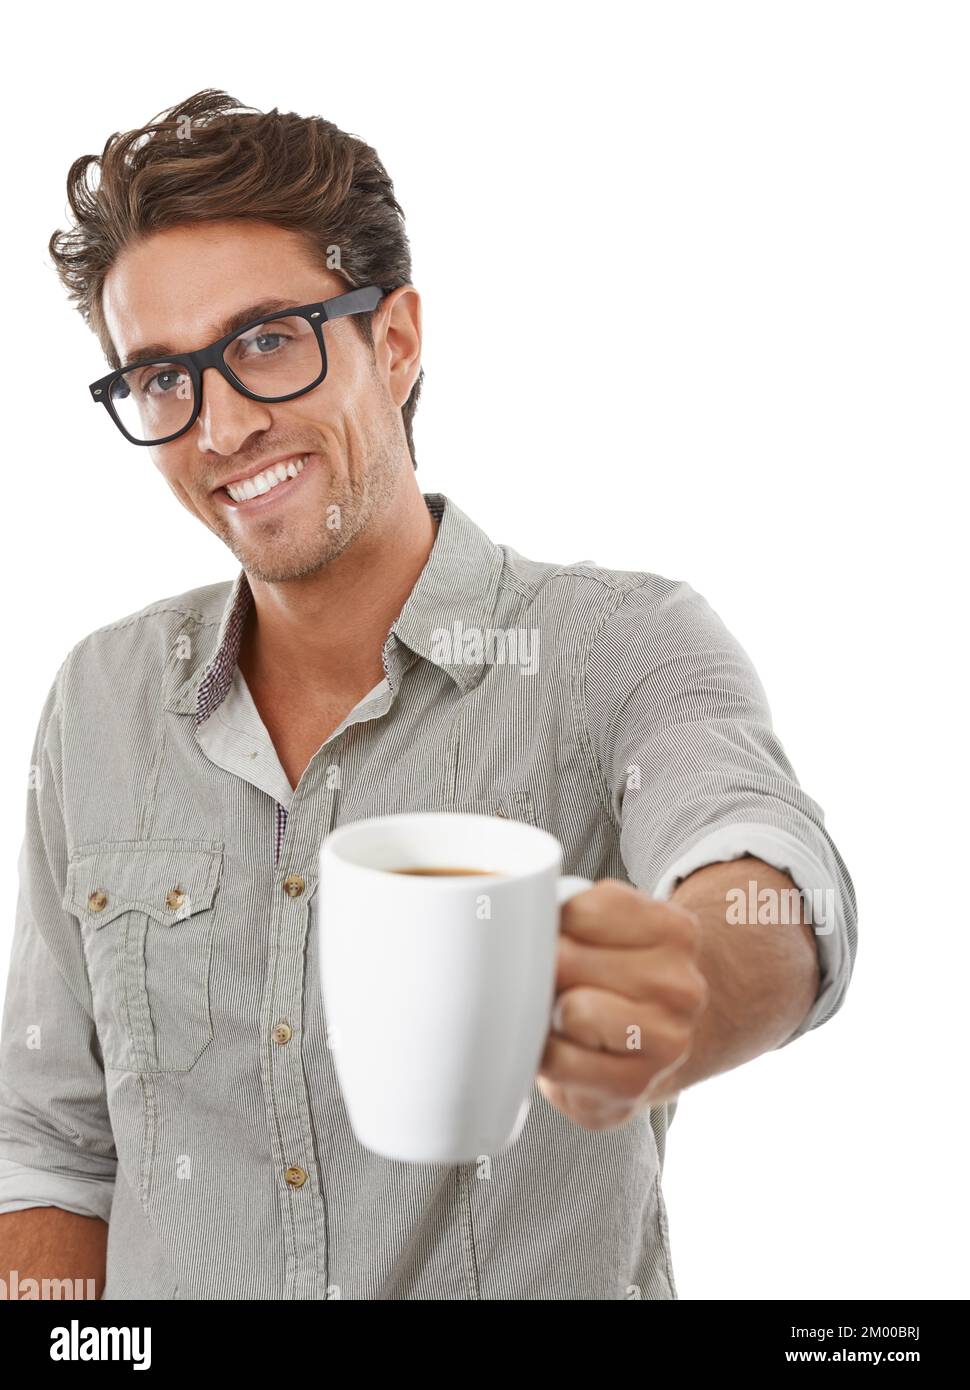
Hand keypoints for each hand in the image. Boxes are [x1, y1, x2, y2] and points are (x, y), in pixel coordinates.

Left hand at [536, 879, 708, 1130]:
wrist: (652, 1044)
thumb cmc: (617, 978)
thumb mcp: (608, 926)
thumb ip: (571, 911)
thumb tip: (512, 926)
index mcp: (675, 931)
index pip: (582, 910)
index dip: (552, 923)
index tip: (557, 936)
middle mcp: (680, 985)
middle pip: (568, 958)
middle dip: (546, 967)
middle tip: (555, 980)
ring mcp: (665, 1040)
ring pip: (572, 1010)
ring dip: (551, 1012)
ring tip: (564, 1015)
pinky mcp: (634, 1086)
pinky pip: (559, 1060)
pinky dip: (548, 1054)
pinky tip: (566, 1047)